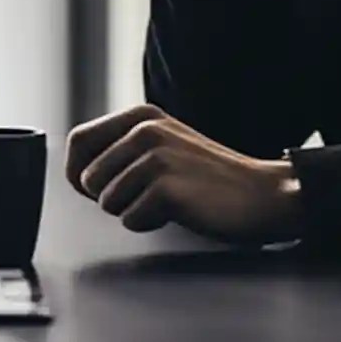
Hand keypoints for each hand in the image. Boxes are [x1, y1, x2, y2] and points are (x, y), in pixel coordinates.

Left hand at [65, 105, 304, 244]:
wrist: (264, 195)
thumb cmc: (208, 178)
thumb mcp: (163, 146)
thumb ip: (123, 148)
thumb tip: (76, 172)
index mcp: (141, 117)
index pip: (78, 141)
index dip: (77, 171)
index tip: (94, 188)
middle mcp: (145, 130)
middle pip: (87, 178)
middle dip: (108, 198)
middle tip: (146, 197)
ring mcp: (156, 158)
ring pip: (107, 202)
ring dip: (132, 211)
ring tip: (166, 201)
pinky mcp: (166, 188)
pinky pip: (131, 220)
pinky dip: (149, 224)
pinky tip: (179, 212)